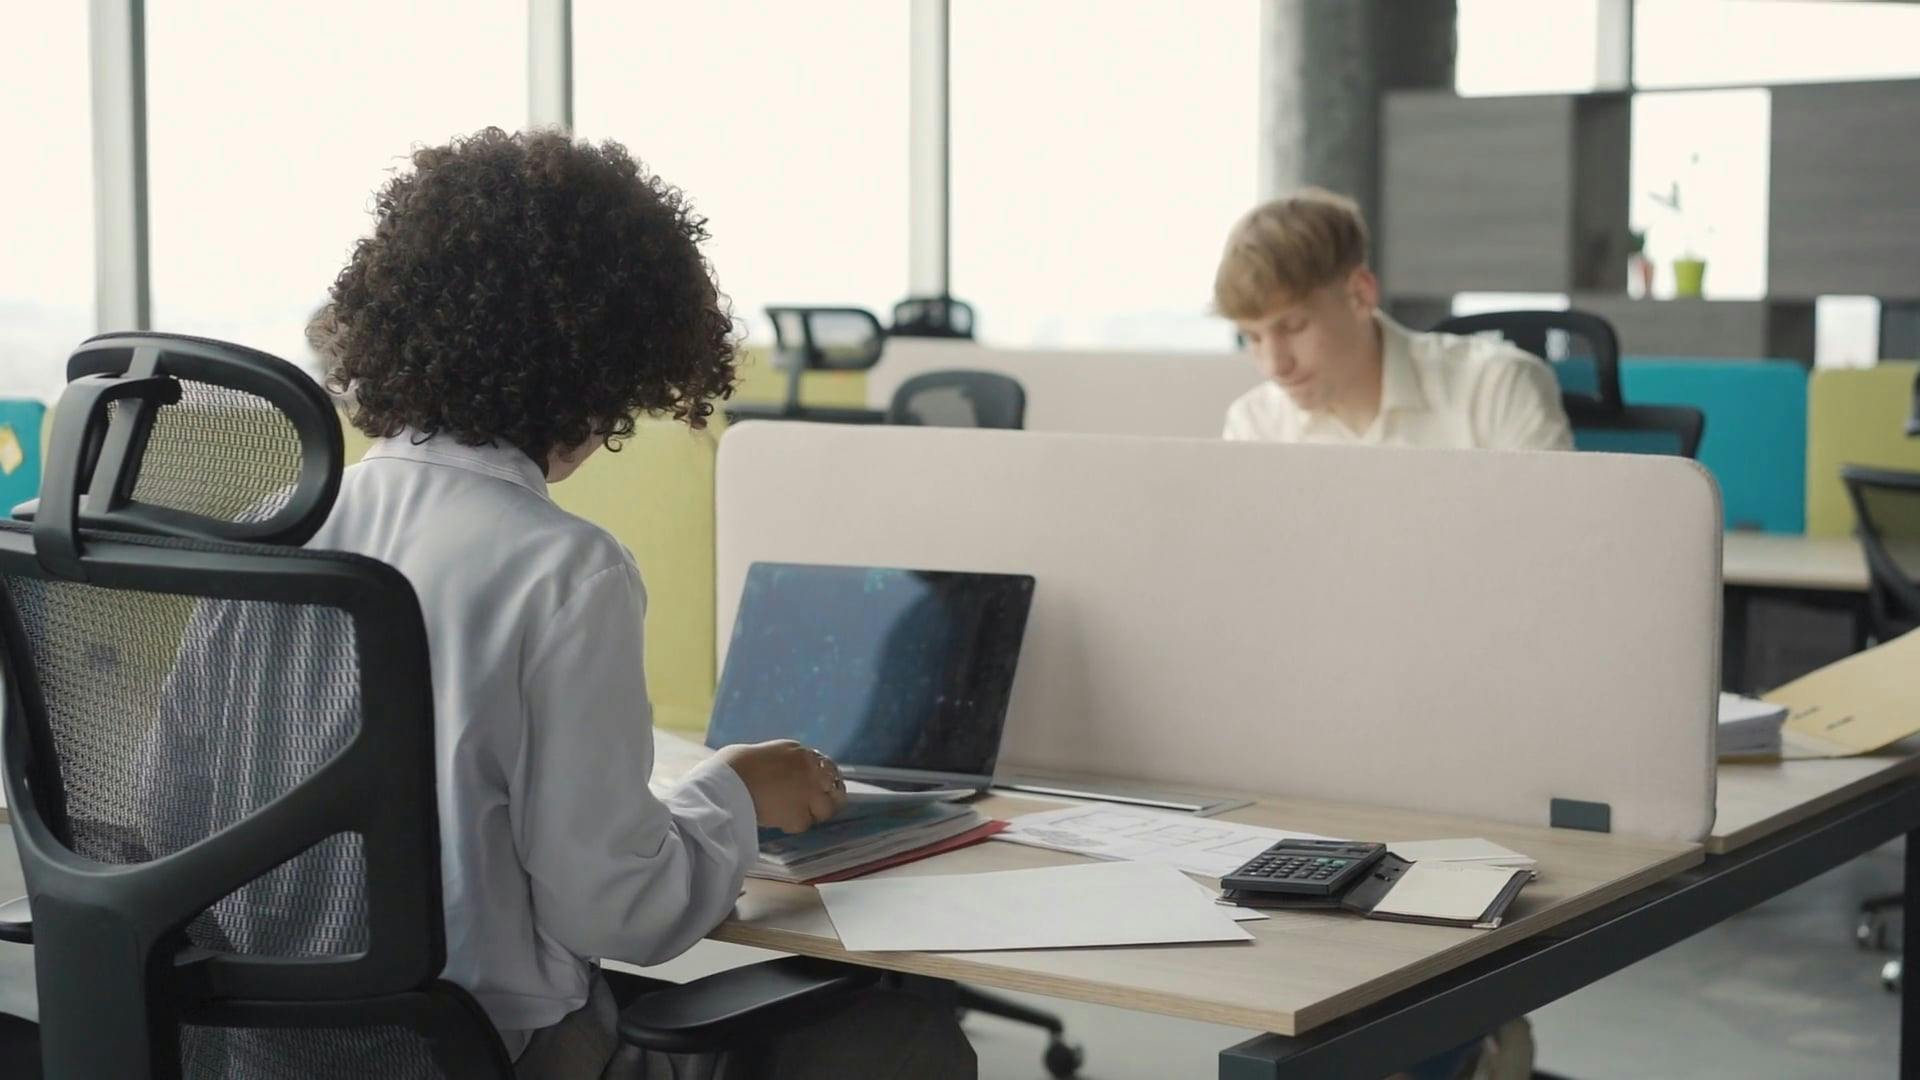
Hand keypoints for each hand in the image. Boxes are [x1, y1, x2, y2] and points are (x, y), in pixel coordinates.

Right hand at [713, 739, 846, 833]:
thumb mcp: (765, 756)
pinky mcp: (801, 813)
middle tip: (814, 811)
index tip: (821, 792)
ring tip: (788, 816)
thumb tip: (786, 778)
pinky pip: (803, 824)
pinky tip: (774, 819)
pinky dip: (791, 824)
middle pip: (835, 788)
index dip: (824, 782)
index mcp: (799, 751)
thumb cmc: (732, 768)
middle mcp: (810, 768)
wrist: (726, 782)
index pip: (827, 767)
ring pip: (825, 810)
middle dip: (827, 800)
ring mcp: (809, 791)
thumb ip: (783, 765)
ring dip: (810, 815)